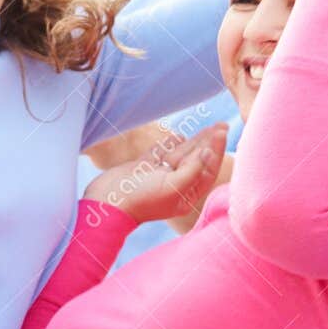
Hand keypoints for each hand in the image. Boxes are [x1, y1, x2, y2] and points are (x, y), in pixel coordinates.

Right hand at [83, 124, 226, 223]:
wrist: (106, 204)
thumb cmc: (142, 199)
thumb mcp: (173, 187)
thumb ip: (193, 169)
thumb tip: (208, 152)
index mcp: (185, 195)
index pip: (207, 169)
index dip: (216, 150)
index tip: (222, 132)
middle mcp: (174, 186)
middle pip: (196, 160)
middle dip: (209, 143)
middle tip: (222, 124)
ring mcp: (158, 176)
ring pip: (180, 155)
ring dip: (194, 141)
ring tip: (208, 127)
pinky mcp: (142, 169)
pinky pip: (160, 154)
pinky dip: (170, 144)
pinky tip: (180, 135)